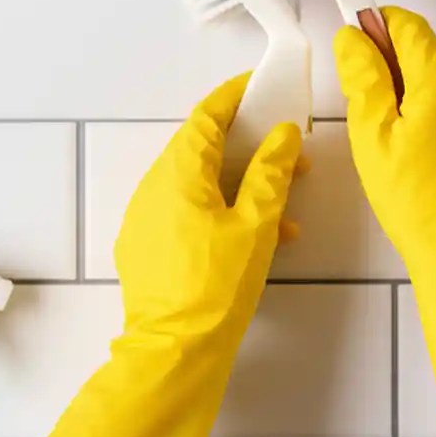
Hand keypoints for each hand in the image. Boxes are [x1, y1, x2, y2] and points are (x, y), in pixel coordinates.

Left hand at [116, 72, 302, 339]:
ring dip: (240, 186)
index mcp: (178, 172)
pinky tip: (257, 241)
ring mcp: (145, 218)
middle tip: (290, 153)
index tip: (262, 86)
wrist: (174, 350)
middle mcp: (153, 187)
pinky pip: (186, 214)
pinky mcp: (147, 248)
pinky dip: (221, 213)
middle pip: (201, 150)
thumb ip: (270, 172)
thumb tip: (281, 133)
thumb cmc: (219, 283)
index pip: (206, 116)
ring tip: (285, 209)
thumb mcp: (257, 224)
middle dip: (248, 147)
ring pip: (198, 186)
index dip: (234, 96)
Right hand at [332, 6, 435, 273]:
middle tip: (364, 114)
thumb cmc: (416, 198)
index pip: (406, 23)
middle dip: (390, 69)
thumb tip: (353, 36)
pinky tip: (416, 156)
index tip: (351, 55)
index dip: (374, 28)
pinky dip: (432, 118)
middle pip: (425, 52)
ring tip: (389, 143)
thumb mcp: (372, 132)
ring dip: (410, 95)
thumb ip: (362, 75)